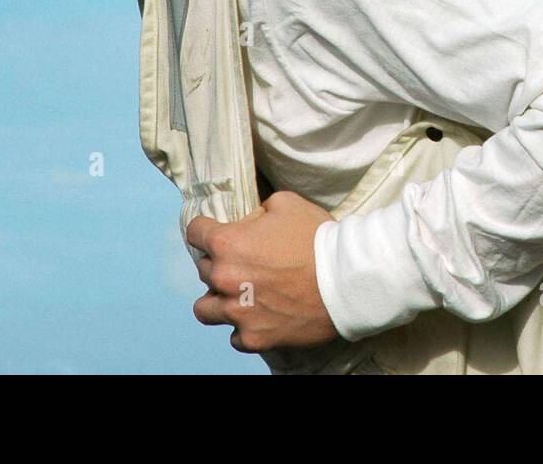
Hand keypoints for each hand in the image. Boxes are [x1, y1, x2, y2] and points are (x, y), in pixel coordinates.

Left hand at [186, 190, 340, 353]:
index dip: (206, 229)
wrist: (348, 280)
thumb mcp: (286, 203)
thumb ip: (257, 211)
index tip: (215, 232)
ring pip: (205, 309)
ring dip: (219, 299)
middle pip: (203, 269)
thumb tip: (248, 223)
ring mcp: (237, 313)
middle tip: (245, 262)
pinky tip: (260, 315)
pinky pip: (234, 336)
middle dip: (220, 263)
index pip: (195, 232)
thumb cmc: (318, 237)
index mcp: (228, 243)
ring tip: (238, 295)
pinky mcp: (254, 338)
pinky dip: (244, 326)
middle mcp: (224, 279)